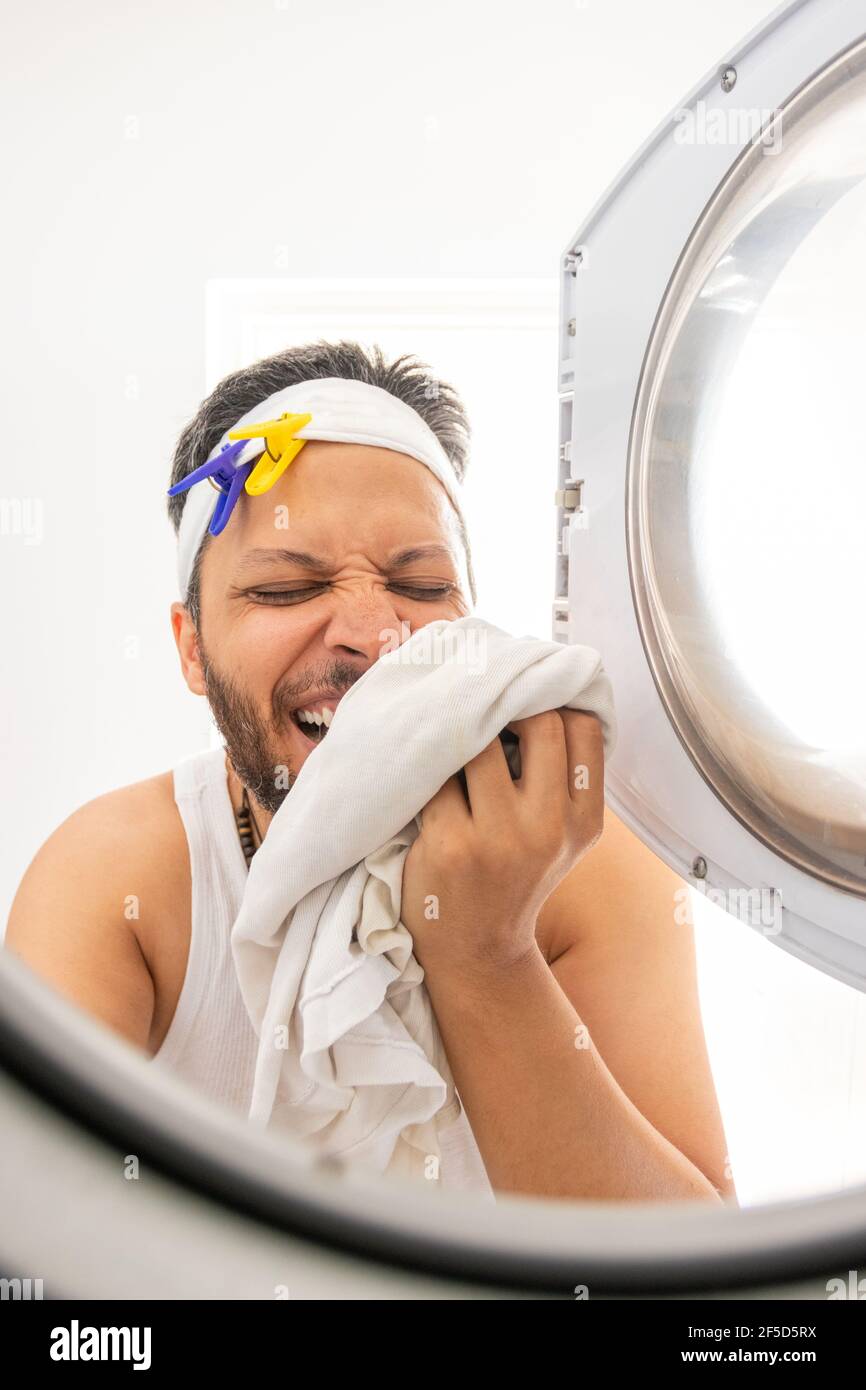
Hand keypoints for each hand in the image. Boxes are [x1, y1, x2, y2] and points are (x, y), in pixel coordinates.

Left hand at [400, 709, 604, 978]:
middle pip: (539, 722)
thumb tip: (531, 691)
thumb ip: (558, 778)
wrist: (477, 952)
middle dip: (507, 708)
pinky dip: (426, 770)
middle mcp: (550, 829)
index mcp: (583, 820)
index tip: (526, 704)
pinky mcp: (450, 845)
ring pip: (480, 742)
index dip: (554, 702)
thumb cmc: (511, 876)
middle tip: (482, 715)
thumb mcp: (558, 835)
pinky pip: (435, 775)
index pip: (585, 726)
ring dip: (461, 737)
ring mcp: (499, 838)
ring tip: (449, 749)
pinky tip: (423, 780)